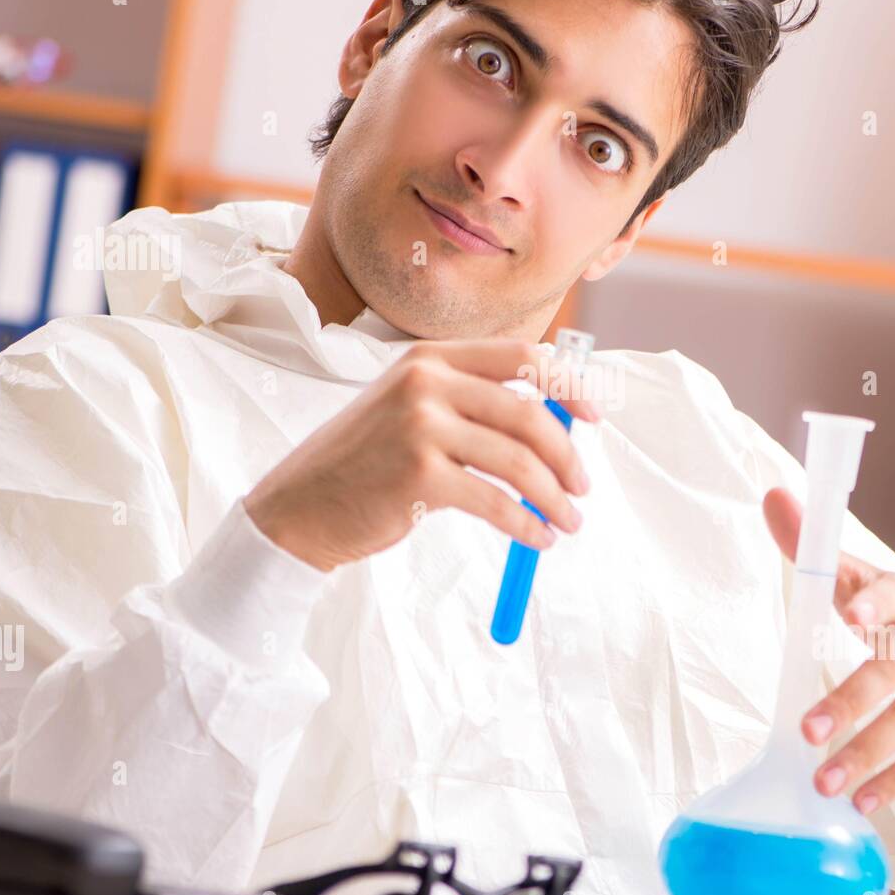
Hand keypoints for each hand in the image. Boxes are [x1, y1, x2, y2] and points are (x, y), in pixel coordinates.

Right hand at [245, 339, 601, 571]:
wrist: (300, 507)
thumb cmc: (365, 463)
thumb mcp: (411, 410)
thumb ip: (473, 405)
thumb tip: (557, 421)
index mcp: (431, 358)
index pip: (523, 357)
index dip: (569, 385)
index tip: (594, 417)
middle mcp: (426, 382)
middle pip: (529, 412)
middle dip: (567, 455)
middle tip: (582, 487)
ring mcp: (420, 426)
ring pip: (519, 460)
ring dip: (555, 496)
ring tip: (569, 521)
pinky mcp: (418, 475)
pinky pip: (496, 501)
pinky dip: (527, 523)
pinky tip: (538, 537)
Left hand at [762, 487, 894, 816]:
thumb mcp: (873, 580)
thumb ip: (820, 550)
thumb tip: (773, 497)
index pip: (893, 593)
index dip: (873, 602)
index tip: (849, 614)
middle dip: (851, 702)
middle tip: (808, 733)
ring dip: (868, 754)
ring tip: (826, 782)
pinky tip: (865, 800)